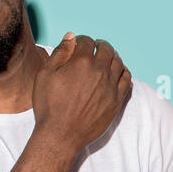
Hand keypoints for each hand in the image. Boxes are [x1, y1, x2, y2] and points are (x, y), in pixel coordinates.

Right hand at [31, 32, 132, 154]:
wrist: (61, 135)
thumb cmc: (49, 106)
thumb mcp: (45, 75)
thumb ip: (59, 53)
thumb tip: (71, 37)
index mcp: (81, 62)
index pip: (87, 41)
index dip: (82, 40)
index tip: (79, 44)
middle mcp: (100, 72)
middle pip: (106, 49)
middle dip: (100, 45)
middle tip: (96, 47)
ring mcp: (111, 87)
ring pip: (119, 63)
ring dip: (113, 56)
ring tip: (107, 58)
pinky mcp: (117, 101)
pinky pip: (127, 80)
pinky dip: (123, 72)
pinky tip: (118, 72)